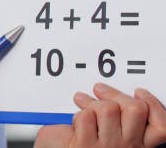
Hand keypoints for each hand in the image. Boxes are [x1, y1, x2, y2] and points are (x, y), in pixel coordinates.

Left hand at [34, 83, 165, 147]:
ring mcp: (107, 147)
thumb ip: (120, 120)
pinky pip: (85, 116)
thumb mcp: (110, 134)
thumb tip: (116, 94)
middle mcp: (127, 147)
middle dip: (116, 94)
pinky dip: (77, 114)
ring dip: (91, 102)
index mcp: (137, 145)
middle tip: (100, 90)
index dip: (153, 104)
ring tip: (82, 103)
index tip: (139, 92)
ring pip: (108, 109)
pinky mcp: (84, 145)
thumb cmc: (82, 145)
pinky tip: (74, 121)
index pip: (161, 126)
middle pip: (136, 109)